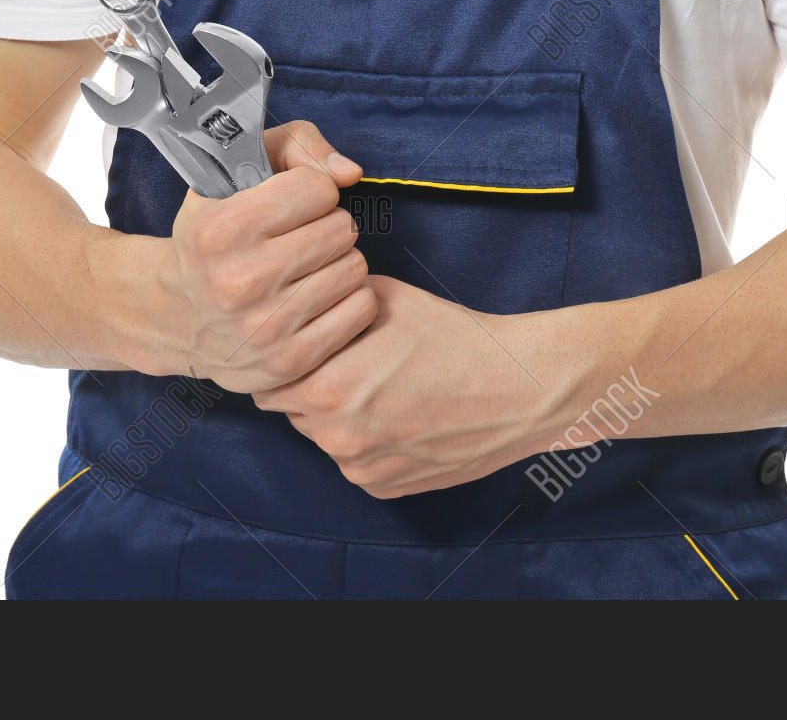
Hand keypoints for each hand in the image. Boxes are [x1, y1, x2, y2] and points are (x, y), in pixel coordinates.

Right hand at [125, 121, 378, 389]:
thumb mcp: (232, 173)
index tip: (290, 204)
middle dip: (327, 226)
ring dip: (338, 263)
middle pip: (342, 229)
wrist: (176, 315)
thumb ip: (296, 146)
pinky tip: (318, 297)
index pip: (318, 188)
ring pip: (356, 268)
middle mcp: (240, 282)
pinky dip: (348, 299)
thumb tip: (349, 173)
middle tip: (301, 239)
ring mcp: (265, 328)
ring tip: (306, 268)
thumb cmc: (214, 235)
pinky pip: (361, 309)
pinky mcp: (289, 361)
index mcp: (220, 230)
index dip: (310, 190)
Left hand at [253, 276, 558, 498]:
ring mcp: (361, 468)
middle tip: (353, 364)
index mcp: (325, 388)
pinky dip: (370, 443)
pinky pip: (358, 462)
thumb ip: (328, 305)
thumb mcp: (384, 298)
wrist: (518, 389)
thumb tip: (295, 301)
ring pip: (326, 438)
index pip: (268, 378)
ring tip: (386, 388)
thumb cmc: (454, 337)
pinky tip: (403, 416)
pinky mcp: (386, 488)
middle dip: (311, 387)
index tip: (306, 347)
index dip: (285, 359)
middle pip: (294, 410)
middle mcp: (335, 437)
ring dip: (340, 417)